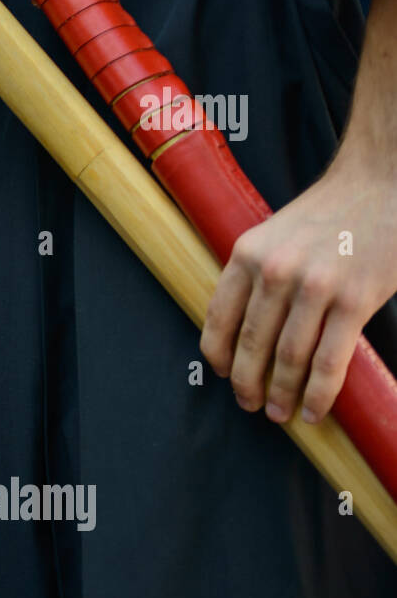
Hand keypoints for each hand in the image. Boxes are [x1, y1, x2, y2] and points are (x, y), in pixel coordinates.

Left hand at [201, 162, 396, 423]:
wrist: (381, 183)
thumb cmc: (329, 213)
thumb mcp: (274, 234)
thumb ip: (256, 273)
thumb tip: (244, 327)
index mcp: (248, 254)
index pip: (219, 317)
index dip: (218, 355)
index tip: (224, 375)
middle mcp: (275, 271)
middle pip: (251, 344)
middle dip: (248, 384)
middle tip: (251, 406)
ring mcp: (315, 286)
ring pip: (288, 358)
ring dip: (282, 394)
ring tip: (280, 414)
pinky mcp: (355, 300)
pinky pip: (330, 359)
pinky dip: (319, 392)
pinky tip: (313, 410)